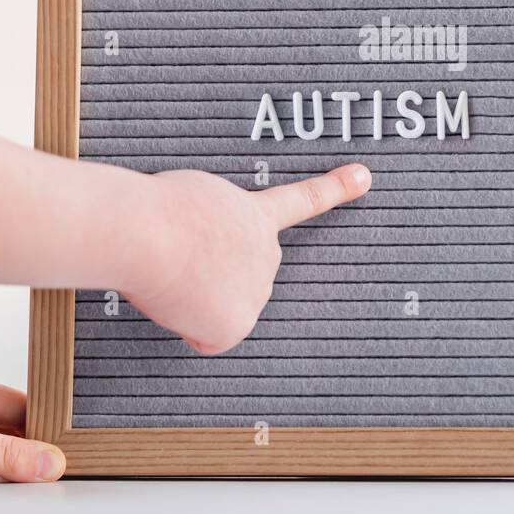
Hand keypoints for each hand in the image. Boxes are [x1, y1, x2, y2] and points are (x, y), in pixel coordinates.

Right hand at [126, 163, 370, 353]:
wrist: (149, 233)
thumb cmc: (158, 210)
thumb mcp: (195, 198)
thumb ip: (215, 224)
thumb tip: (200, 262)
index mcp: (254, 214)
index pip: (302, 200)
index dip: (334, 188)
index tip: (364, 177)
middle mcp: (266, 253)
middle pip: (238, 276)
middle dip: (210, 274)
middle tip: (181, 255)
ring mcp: (258, 290)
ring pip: (218, 308)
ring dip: (195, 298)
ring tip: (175, 270)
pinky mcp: (238, 324)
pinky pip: (207, 337)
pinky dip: (188, 325)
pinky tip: (178, 299)